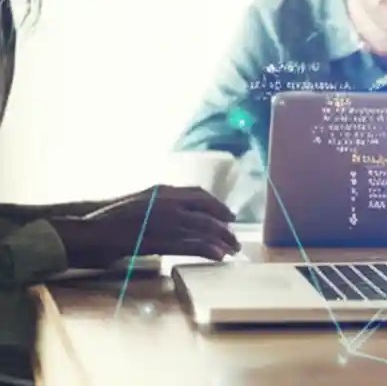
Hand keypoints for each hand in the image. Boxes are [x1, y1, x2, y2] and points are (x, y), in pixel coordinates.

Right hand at [50, 185, 239, 267]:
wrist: (89, 231)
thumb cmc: (109, 220)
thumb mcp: (139, 202)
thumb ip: (161, 204)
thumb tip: (181, 213)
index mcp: (163, 190)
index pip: (199, 194)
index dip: (217, 205)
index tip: (229, 215)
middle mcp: (168, 202)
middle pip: (206, 212)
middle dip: (224, 226)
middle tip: (235, 238)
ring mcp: (165, 221)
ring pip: (203, 229)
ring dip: (222, 240)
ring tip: (233, 250)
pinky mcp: (161, 240)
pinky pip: (191, 244)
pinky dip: (208, 250)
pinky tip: (218, 257)